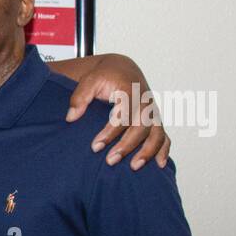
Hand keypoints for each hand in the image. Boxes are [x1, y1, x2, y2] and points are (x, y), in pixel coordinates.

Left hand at [65, 54, 170, 169]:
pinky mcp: (155, 119)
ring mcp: (152, 112)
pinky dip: (164, 150)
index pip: (123, 115)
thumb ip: (80, 96)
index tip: (95, 147)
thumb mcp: (89, 80)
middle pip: (141, 127)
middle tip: (110, 161)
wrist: (121, 68)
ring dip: (148, 151)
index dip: (110, 133)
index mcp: (131, 91)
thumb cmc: (105, 75)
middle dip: (127, 146)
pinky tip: (159, 165)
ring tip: (134, 167)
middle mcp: (145, 102)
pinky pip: (164, 136)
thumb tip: (71, 117)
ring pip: (156, 133)